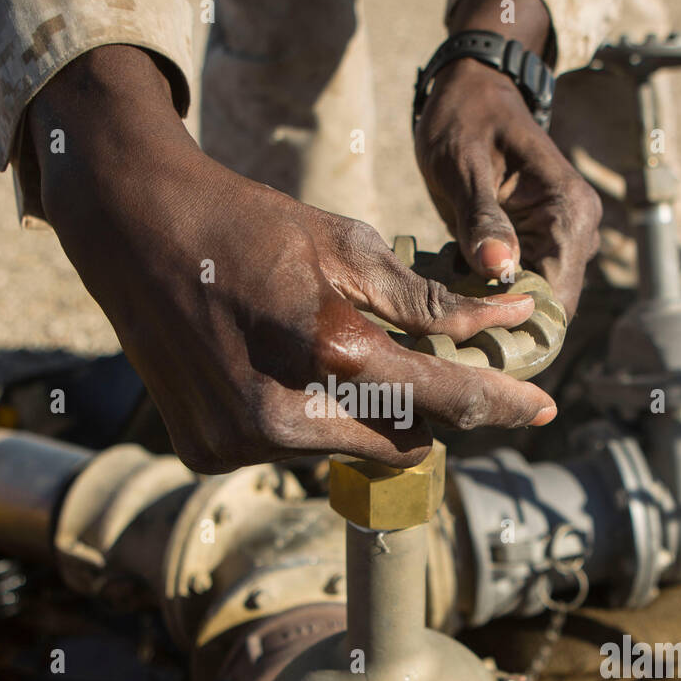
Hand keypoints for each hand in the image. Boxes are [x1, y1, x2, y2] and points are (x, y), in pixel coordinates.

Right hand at [27, 46, 557, 472]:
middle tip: (409, 362)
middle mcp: (283, 417)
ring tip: (313, 349)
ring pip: (344, 450)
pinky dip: (299, 419)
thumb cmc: (248, 226)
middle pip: (401, 442)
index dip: (501, 402)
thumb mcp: (345, 243)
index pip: (444, 400)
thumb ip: (428, 300)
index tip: (544, 406)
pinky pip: (288, 451)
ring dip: (354, 414)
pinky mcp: (208, 454)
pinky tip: (266, 368)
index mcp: (327, 354)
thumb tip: (506, 322)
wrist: (135, 231)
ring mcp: (240, 443)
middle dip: (421, 409)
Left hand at [416, 0, 601, 316]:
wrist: (471, 91)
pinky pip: (515, 288)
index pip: (558, 298)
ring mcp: (558, 241)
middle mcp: (576, 232)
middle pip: (547, 310)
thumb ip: (481, 218)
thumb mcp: (463, 165)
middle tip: (446, 343)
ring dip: (490, 318)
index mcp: (570, 212)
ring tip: (442, 324)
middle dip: (501, 331)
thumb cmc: (465, 118)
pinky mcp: (534, 245)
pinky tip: (448, 301)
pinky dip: (484, 299)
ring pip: (530, 303)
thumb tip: (500, 270)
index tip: (474, 351)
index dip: (521, 332)